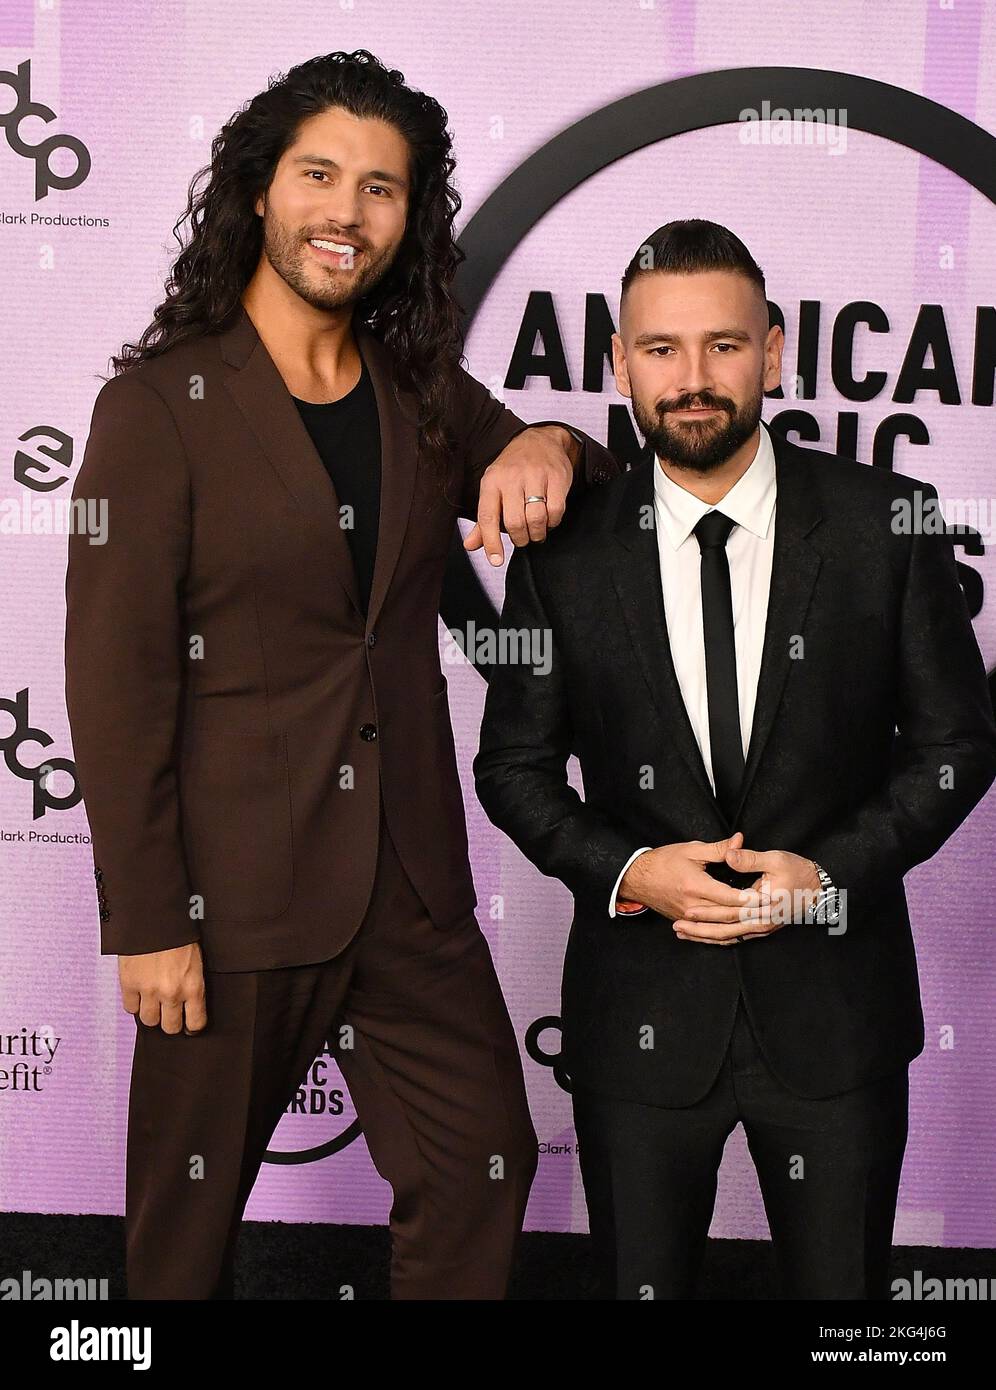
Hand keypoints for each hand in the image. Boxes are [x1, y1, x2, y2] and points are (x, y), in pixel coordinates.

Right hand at [119, 941, 206, 1033]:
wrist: (154, 917)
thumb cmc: (179, 935)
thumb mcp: (196, 961)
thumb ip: (192, 984)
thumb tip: (189, 1005)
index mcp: (193, 986)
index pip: (195, 1023)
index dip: (192, 1025)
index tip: (190, 1024)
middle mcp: (171, 993)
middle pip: (170, 1027)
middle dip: (171, 1022)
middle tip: (169, 1013)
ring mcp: (148, 991)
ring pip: (149, 1021)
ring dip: (151, 1013)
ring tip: (153, 1002)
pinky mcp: (129, 984)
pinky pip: (130, 1008)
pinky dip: (134, 1003)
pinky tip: (139, 993)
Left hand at [463, 425, 576, 564]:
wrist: (540, 439)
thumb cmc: (513, 469)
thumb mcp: (493, 489)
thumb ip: (484, 520)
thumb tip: (470, 546)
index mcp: (491, 481)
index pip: (487, 517)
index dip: (491, 543)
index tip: (496, 560)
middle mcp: (511, 477)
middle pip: (514, 522)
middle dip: (520, 538)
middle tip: (523, 539)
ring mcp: (535, 475)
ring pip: (536, 518)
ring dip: (537, 533)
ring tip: (536, 532)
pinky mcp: (557, 477)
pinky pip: (555, 510)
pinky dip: (553, 522)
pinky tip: (549, 519)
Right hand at [619, 832, 759, 923]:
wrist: (637, 878)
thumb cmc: (663, 861)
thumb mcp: (691, 850)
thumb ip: (718, 849)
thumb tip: (739, 841)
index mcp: (696, 886)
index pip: (730, 897)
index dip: (752, 899)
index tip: (771, 897)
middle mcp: (692, 906)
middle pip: (729, 916)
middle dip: (753, 915)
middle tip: (774, 912)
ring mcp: (687, 917)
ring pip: (720, 929)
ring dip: (742, 928)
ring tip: (762, 925)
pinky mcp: (684, 921)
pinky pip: (707, 934)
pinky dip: (724, 936)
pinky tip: (736, 935)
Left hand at [671, 844, 821, 943]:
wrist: (820, 890)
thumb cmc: (798, 872)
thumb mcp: (776, 859)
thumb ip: (749, 858)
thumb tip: (729, 853)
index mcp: (764, 906)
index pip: (730, 912)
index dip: (708, 912)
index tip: (687, 910)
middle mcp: (762, 922)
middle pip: (725, 931)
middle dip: (699, 931)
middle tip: (677, 927)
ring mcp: (762, 928)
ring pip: (729, 938)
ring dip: (705, 938)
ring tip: (683, 934)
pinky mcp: (762, 929)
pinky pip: (736, 939)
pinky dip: (718, 939)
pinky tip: (704, 937)